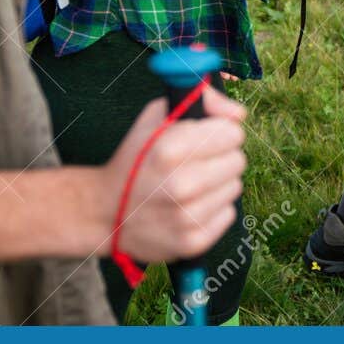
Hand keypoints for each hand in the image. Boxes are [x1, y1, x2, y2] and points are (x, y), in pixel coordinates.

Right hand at [96, 88, 246, 264]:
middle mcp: (182, 184)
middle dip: (221, 157)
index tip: (204, 138)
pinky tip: (190, 206)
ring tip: (190, 186)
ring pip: (235, 187)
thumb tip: (238, 113)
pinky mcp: (193, 242)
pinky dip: (214, 209)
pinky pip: (228, 214)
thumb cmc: (134, 160)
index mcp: (170, 148)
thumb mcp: (156, 118)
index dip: (219, 132)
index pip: (232, 133)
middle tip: (196, 163)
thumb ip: (200, 101)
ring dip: (218, 184)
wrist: (105, 212)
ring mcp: (188, 216)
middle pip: (238, 160)